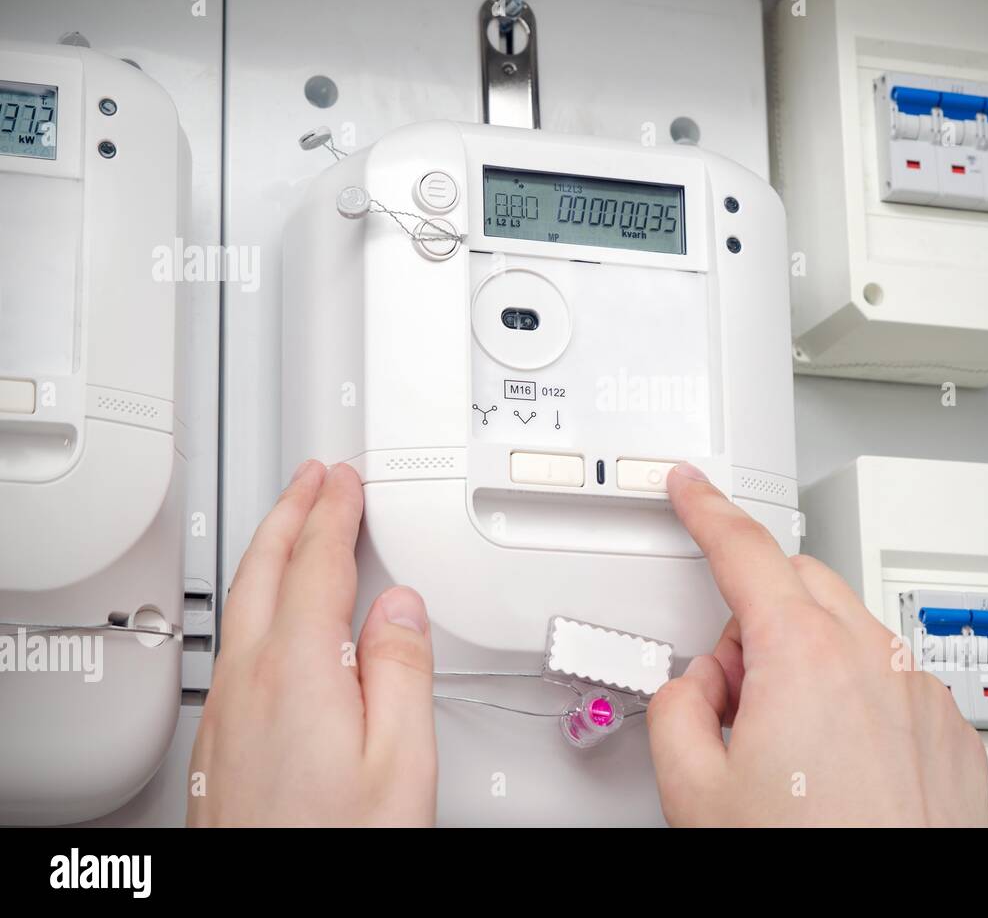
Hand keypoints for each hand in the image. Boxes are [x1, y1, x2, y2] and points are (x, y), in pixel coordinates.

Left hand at [187, 461, 436, 825]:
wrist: (279, 911)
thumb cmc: (341, 847)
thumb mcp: (401, 760)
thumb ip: (401, 670)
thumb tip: (397, 607)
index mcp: (298, 673)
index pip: (313, 565)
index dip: (330, 513)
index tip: (342, 481)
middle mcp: (248, 685)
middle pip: (262, 572)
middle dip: (288, 514)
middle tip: (311, 479)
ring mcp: (225, 714)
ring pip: (242, 605)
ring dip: (270, 553)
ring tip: (294, 528)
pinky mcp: (218, 744)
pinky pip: (236, 645)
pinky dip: (259, 602)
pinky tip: (276, 614)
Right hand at [648, 464, 987, 826]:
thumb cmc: (810, 858)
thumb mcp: (693, 789)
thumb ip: (677, 707)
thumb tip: (698, 687)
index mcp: (804, 656)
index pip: (744, 550)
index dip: (707, 509)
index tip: (693, 488)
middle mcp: (874, 661)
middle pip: (800, 586)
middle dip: (756, 614)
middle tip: (729, 692)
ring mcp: (922, 696)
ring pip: (849, 633)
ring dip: (808, 660)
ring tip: (786, 751)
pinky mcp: (951, 734)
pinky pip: (893, 681)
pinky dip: (857, 698)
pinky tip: (838, 771)